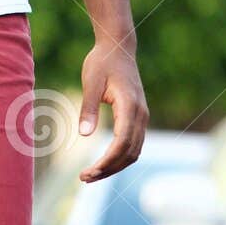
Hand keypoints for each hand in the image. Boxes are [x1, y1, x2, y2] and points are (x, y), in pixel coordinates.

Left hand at [77, 37, 147, 182]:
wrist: (117, 46)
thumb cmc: (102, 62)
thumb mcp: (90, 82)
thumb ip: (88, 108)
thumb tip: (83, 135)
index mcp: (129, 106)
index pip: (122, 143)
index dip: (107, 161)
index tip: (89, 171)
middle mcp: (140, 114)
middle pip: (129, 152)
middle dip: (109, 169)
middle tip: (85, 178)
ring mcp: (142, 116)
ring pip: (134, 151)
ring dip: (115, 166)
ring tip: (92, 174)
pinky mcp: (138, 116)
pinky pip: (134, 143)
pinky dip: (120, 157)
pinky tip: (104, 162)